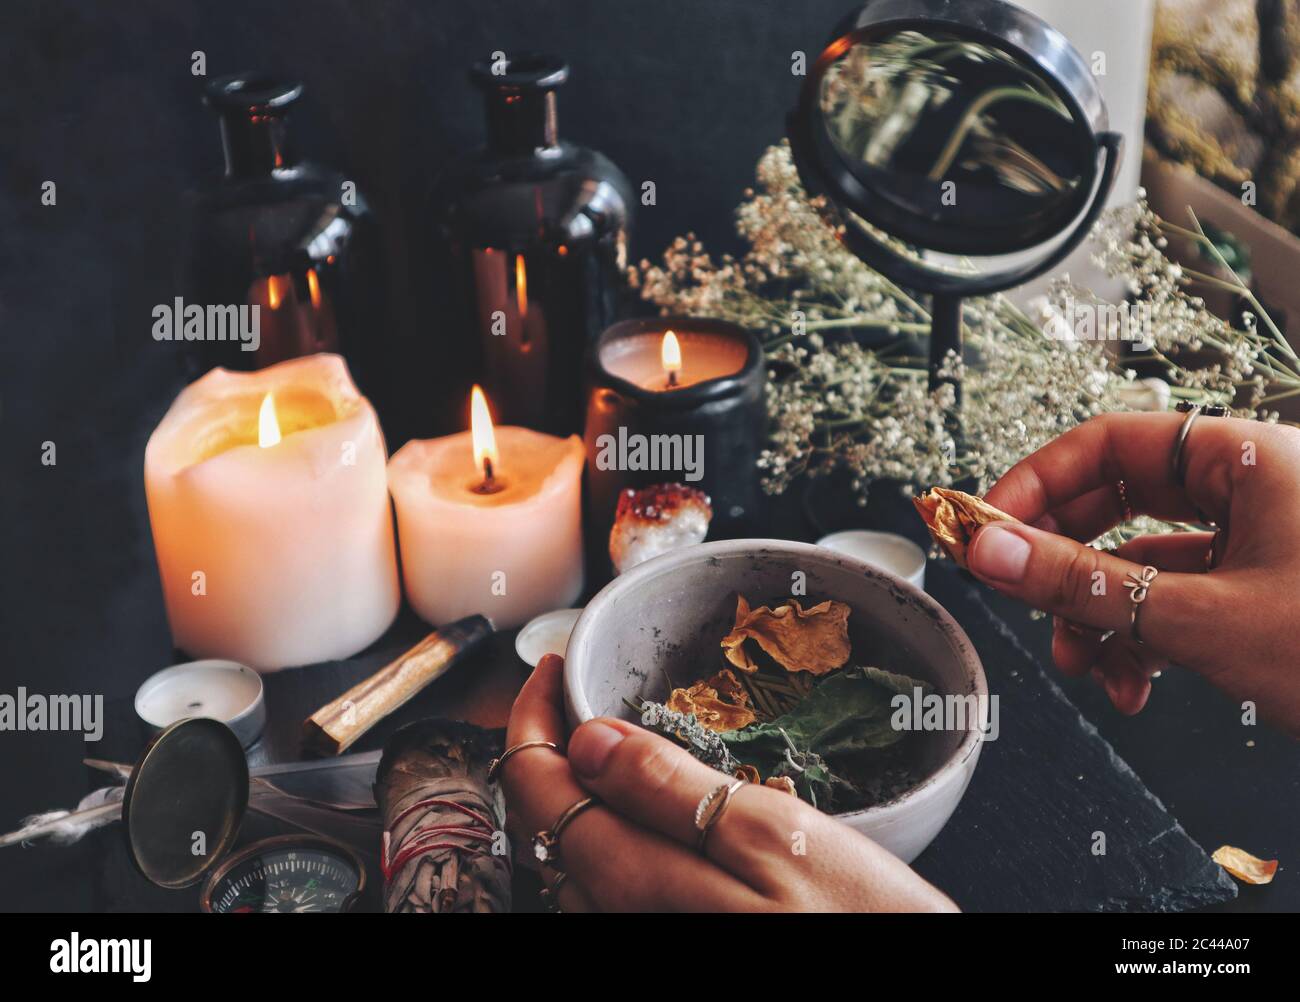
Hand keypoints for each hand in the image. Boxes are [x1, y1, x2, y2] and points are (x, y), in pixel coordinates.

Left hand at [499, 654, 957, 911]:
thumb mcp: (774, 836)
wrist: (899, 982)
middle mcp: (614, 919)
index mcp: (632, 879)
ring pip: (571, 855)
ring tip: (604, 741)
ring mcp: (635, 935)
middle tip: (573, 693)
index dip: (531, 714)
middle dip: (545, 747)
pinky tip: (643, 813)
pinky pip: (606, 889)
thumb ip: (669, 790)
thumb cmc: (859, 920)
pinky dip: (608, 836)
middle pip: (542, 820)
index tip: (553, 668)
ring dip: (573, 792)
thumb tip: (586, 738)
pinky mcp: (663, 939)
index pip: (533, 783)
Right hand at [967, 411, 1299, 733]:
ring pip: (1144, 559)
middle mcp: (1252, 487)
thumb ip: (1084, 583)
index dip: (1034, 483)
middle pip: (1118, 500)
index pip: (1108, 442)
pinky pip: (1178, 598)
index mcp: (1246, 458)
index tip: (984, 529)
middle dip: (1064, 562)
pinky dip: (1144, 640)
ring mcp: (1260, 540)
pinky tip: (1134, 686)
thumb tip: (992, 553)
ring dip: (1101, 615)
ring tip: (1084, 665)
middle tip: (1016, 595)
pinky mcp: (1264, 589)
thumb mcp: (1202, 620)